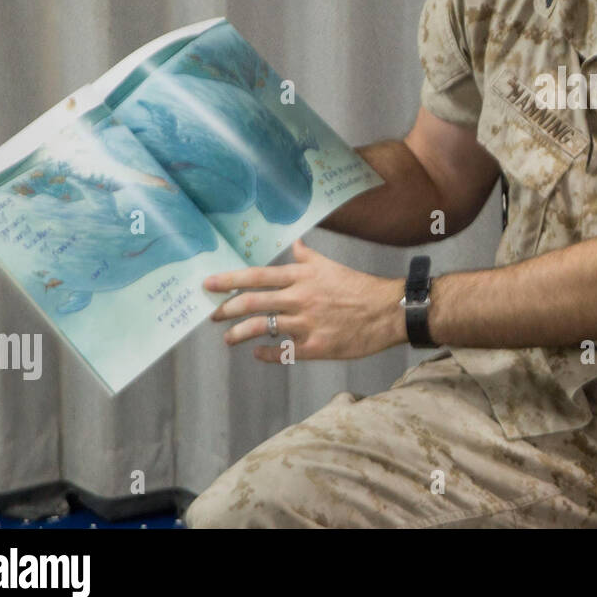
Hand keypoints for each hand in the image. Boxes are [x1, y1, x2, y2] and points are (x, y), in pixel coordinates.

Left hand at [204, 238, 406, 361]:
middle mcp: (300, 298)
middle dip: (227, 309)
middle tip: (213, 315)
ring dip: (239, 334)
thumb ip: (308, 257)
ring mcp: (306, 323)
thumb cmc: (360, 288)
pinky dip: (267, 354)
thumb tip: (295, 243)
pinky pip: (283, 352)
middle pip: (252, 302)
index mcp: (302, 277)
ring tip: (229, 338)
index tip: (209, 284)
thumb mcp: (331, 266)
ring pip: (262, 328)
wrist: (388, 311)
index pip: (258, 276)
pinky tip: (259, 353)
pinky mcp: (316, 346)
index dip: (230, 280)